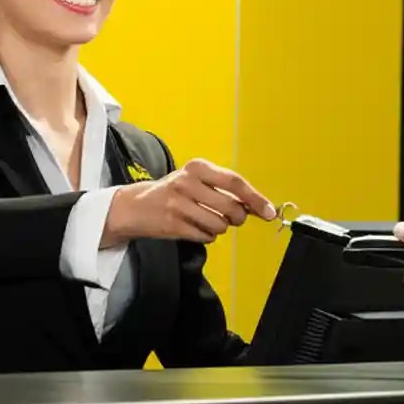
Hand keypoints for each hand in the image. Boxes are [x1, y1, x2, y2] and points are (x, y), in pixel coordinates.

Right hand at [104, 159, 275, 245]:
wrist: (133, 206)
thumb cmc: (173, 192)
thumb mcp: (196, 181)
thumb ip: (225, 190)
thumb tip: (259, 207)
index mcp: (198, 168)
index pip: (235, 183)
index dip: (256, 199)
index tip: (269, 212)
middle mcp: (187, 182)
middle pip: (232, 208)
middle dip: (237, 218)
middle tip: (230, 218)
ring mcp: (178, 204)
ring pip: (220, 225)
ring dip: (219, 228)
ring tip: (205, 220)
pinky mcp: (172, 225)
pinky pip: (206, 236)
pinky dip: (206, 236)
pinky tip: (194, 227)